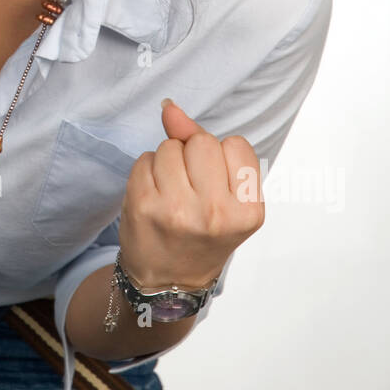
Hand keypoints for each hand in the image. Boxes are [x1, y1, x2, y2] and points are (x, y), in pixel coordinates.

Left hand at [118, 100, 264, 289]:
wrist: (168, 281)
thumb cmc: (202, 235)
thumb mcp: (226, 198)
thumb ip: (205, 145)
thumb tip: (170, 107)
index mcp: (248, 211)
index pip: (235, 145)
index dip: (222, 158)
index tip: (217, 185)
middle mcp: (214, 213)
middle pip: (201, 141)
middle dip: (193, 154)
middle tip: (192, 188)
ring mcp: (176, 210)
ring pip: (170, 146)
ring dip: (168, 161)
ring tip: (172, 192)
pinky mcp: (142, 206)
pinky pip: (144, 159)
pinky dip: (148, 170)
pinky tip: (154, 195)